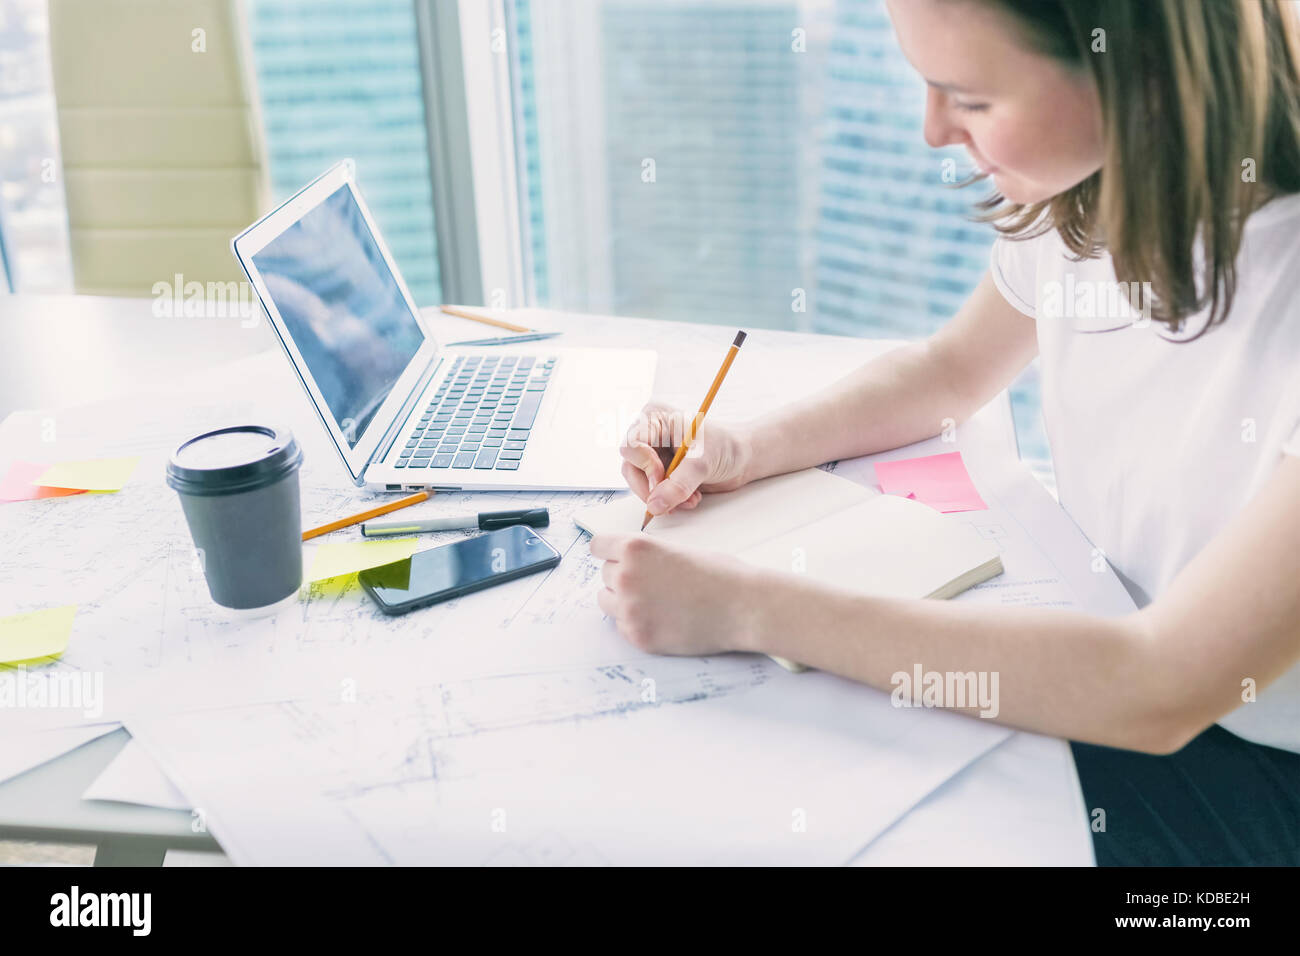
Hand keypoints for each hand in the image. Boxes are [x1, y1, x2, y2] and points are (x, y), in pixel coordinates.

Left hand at [590, 533, 760, 655]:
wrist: (744, 607)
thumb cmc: (719, 574)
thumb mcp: (678, 549)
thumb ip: (647, 554)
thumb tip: (623, 561)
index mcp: (636, 548)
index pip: (597, 546)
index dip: (609, 551)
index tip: (616, 558)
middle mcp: (626, 576)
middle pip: (604, 574)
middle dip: (623, 577)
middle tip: (653, 583)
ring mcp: (630, 609)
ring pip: (607, 601)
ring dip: (623, 601)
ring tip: (656, 601)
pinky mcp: (638, 636)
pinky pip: (622, 626)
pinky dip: (637, 623)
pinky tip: (664, 619)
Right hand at [619, 401, 753, 515]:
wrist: (742, 458)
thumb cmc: (726, 446)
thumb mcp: (702, 462)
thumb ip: (678, 484)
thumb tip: (655, 504)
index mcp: (655, 419)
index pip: (631, 444)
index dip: (644, 466)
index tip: (662, 480)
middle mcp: (649, 434)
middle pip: (631, 467)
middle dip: (653, 488)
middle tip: (673, 500)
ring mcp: (653, 454)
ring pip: (639, 483)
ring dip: (663, 498)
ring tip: (689, 499)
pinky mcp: (659, 471)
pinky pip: (652, 492)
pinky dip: (669, 501)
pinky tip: (690, 498)